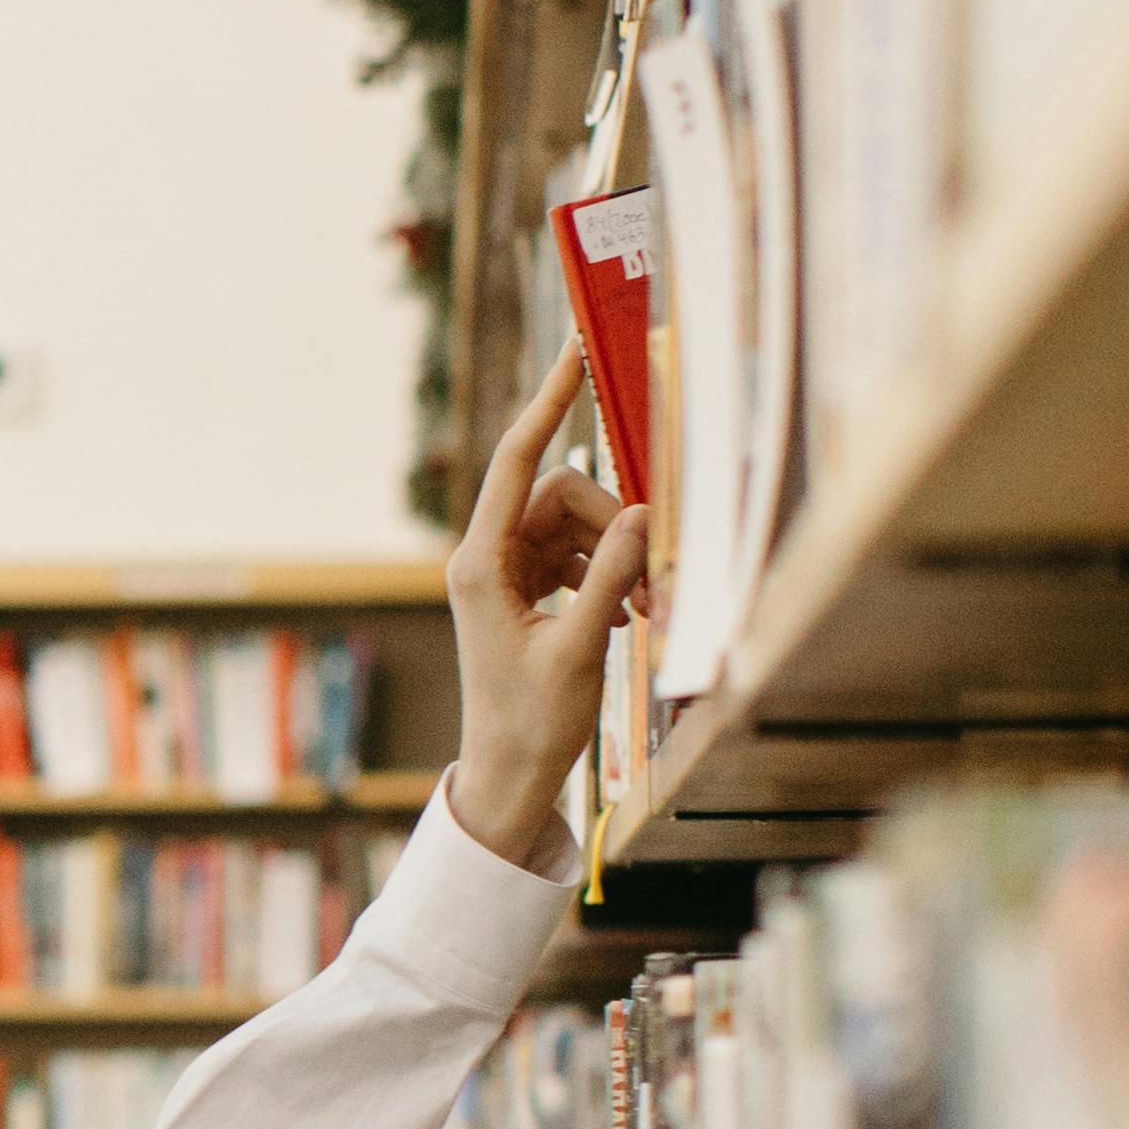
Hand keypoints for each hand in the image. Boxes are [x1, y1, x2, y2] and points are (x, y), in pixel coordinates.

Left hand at [443, 342, 648, 870]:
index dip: (548, 403)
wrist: (509, 775)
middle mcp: (486, 560)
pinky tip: (626, 618)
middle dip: (611, 528)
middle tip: (648, 583)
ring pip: (574, 528)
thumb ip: (612, 578)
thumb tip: (640, 513)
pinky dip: (606, 577)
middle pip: (559, 497)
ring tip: (640, 612)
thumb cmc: (533, 723)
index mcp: (479, 564)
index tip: (575, 352)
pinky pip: (574, 557)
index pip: (515, 461)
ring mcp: (504, 576)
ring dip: (615, 558)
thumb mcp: (580, 648)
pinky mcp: (524, 594)